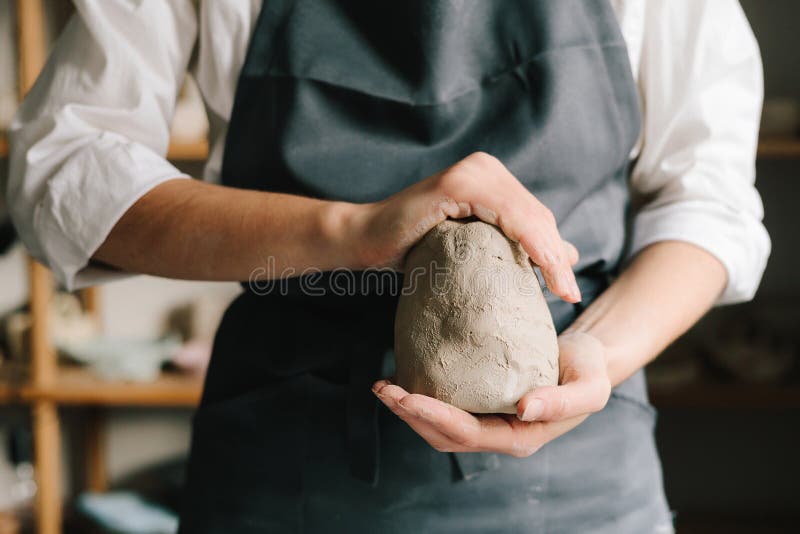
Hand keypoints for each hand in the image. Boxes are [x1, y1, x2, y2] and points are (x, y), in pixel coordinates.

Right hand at [349, 151, 581, 301]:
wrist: (365, 240)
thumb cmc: (412, 249)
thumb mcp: (472, 249)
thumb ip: (513, 246)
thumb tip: (570, 254)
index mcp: (490, 178)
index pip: (536, 217)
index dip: (556, 252)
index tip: (569, 291)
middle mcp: (484, 168)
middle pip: (536, 216)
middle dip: (558, 257)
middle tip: (571, 294)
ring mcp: (471, 172)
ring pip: (527, 216)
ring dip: (549, 254)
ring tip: (563, 290)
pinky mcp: (456, 184)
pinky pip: (506, 214)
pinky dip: (528, 241)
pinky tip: (542, 267)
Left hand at [372, 331, 609, 456]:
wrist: (586, 359)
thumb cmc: (588, 370)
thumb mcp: (589, 387)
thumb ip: (562, 401)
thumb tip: (524, 409)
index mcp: (520, 437)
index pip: (468, 435)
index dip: (435, 418)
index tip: (408, 397)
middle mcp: (499, 436)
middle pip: (444, 435)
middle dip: (410, 415)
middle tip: (384, 389)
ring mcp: (488, 423)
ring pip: (438, 427)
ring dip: (408, 409)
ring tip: (383, 386)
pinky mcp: (480, 405)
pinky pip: (444, 408)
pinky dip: (420, 398)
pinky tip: (404, 377)